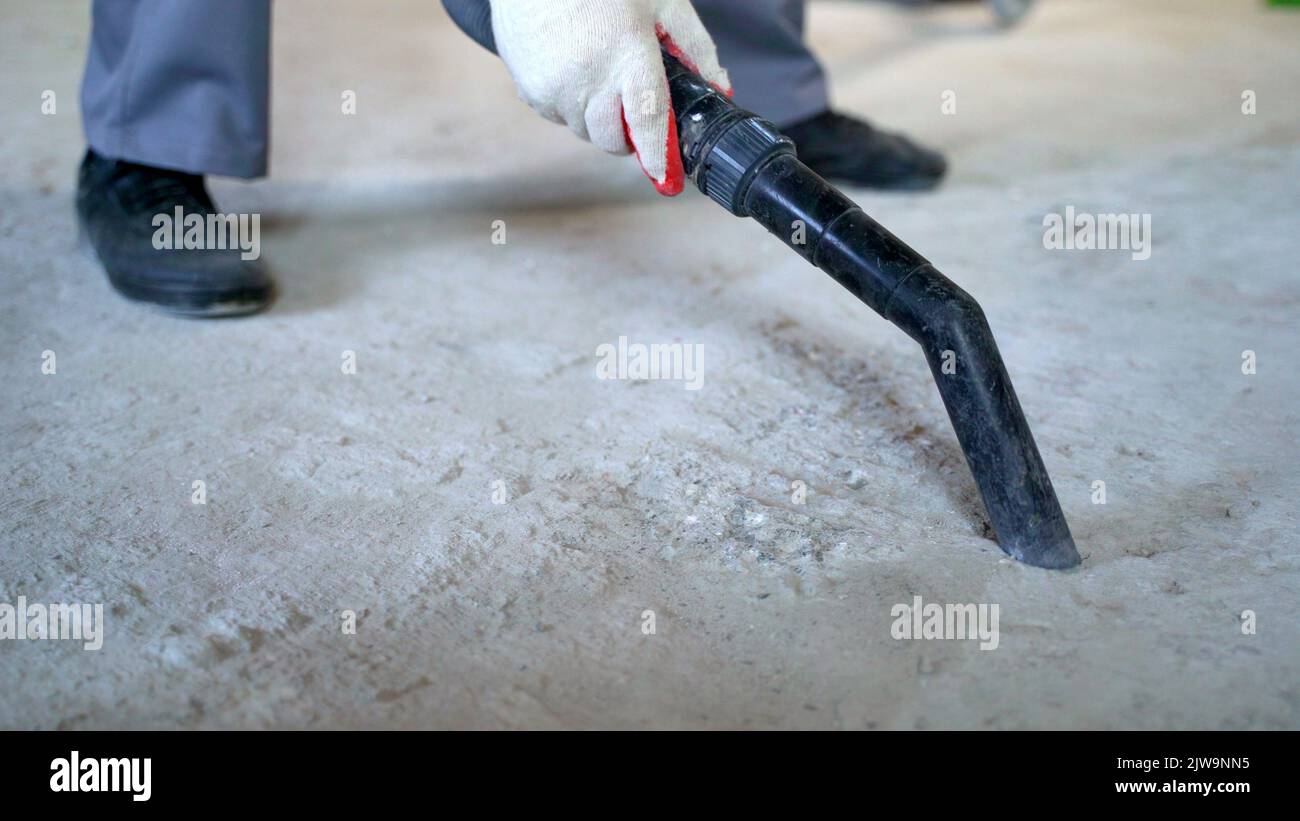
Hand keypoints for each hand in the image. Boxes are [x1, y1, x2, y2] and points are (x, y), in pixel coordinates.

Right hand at [490, 0, 730, 194]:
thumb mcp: (661, 2)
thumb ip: (694, 46)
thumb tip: (720, 88)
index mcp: (627, 53)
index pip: (646, 120)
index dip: (658, 154)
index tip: (666, 177)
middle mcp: (588, 77)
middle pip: (612, 139)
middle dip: (626, 132)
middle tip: (630, 103)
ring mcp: (554, 87)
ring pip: (584, 131)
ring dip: (595, 116)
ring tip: (596, 71)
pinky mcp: (529, 90)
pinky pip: (557, 117)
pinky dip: (567, 104)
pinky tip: (569, 66)